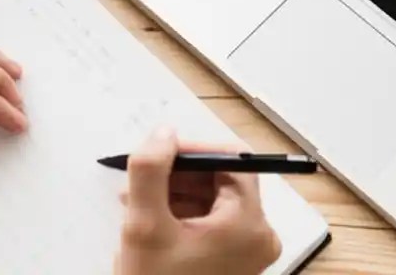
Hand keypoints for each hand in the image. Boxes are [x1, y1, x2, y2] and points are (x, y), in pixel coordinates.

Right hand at [114, 128, 281, 274]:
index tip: (161, 151)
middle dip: (177, 173)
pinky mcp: (233, 261)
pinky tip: (152, 221)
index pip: (232, 161)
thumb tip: (162, 133)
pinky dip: (181, 214)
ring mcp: (247, 251)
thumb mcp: (144, 225)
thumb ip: (150, 171)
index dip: (193, 149)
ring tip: (138, 203)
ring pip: (213, 199)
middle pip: (221, 180)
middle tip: (143, 179)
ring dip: (175, 192)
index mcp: (249, 224)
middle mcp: (257, 236)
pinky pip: (211, 222)